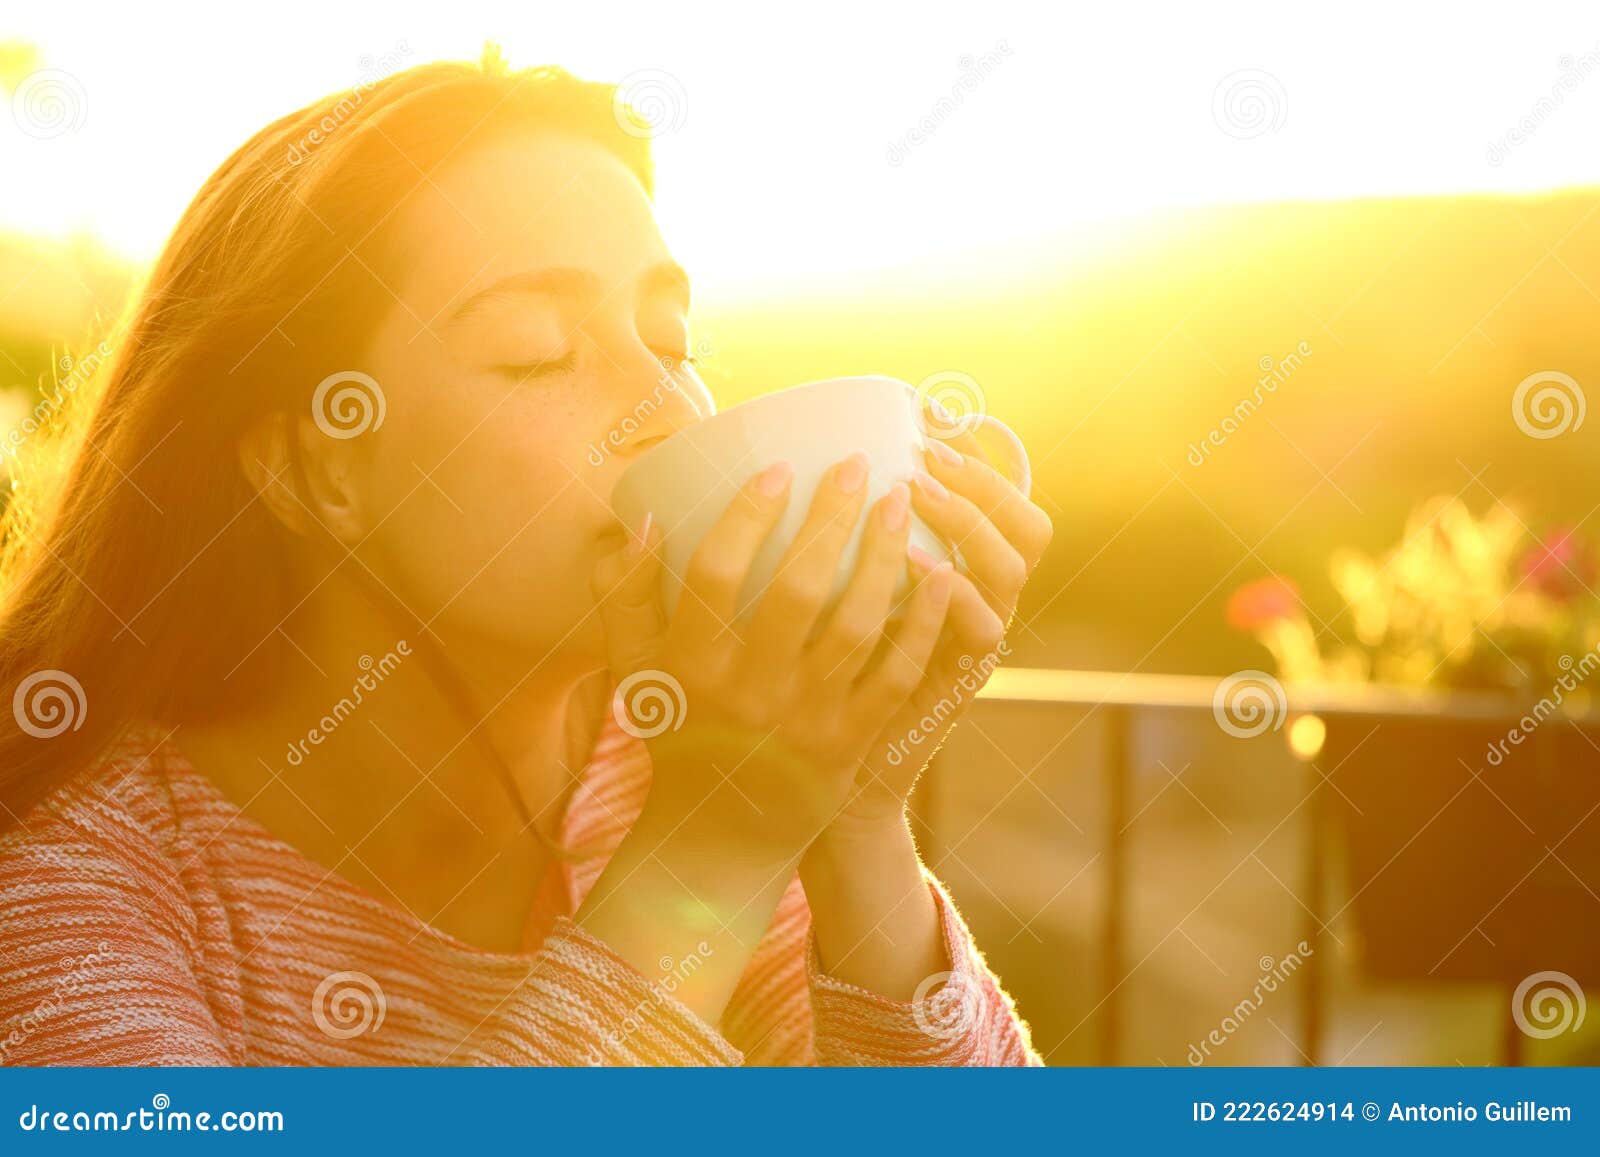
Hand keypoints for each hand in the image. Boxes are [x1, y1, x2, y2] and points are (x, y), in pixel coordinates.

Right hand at [594, 453, 955, 862]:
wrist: (718, 839)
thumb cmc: (679, 732)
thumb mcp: (636, 669)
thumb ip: (625, 594)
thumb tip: (645, 520)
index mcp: (690, 667)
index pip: (716, 575)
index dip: (747, 516)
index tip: (778, 470)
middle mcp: (749, 692)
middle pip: (797, 590)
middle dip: (831, 519)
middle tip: (857, 467)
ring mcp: (805, 721)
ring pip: (856, 626)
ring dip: (883, 558)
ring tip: (899, 505)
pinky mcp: (850, 744)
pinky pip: (896, 677)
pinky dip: (924, 626)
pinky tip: (943, 577)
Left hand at [815, 404, 1053, 838]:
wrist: (826, 773)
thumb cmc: (815, 674)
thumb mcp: (831, 598)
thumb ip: (830, 542)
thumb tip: (787, 460)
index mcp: (958, 573)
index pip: (1005, 501)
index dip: (982, 458)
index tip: (930, 419)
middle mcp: (980, 604)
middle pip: (1027, 528)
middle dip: (980, 481)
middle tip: (923, 455)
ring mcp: (974, 645)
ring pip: (1012, 570)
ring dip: (969, 523)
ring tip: (916, 492)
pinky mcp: (956, 685)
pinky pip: (980, 634)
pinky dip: (955, 594)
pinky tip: (915, 564)